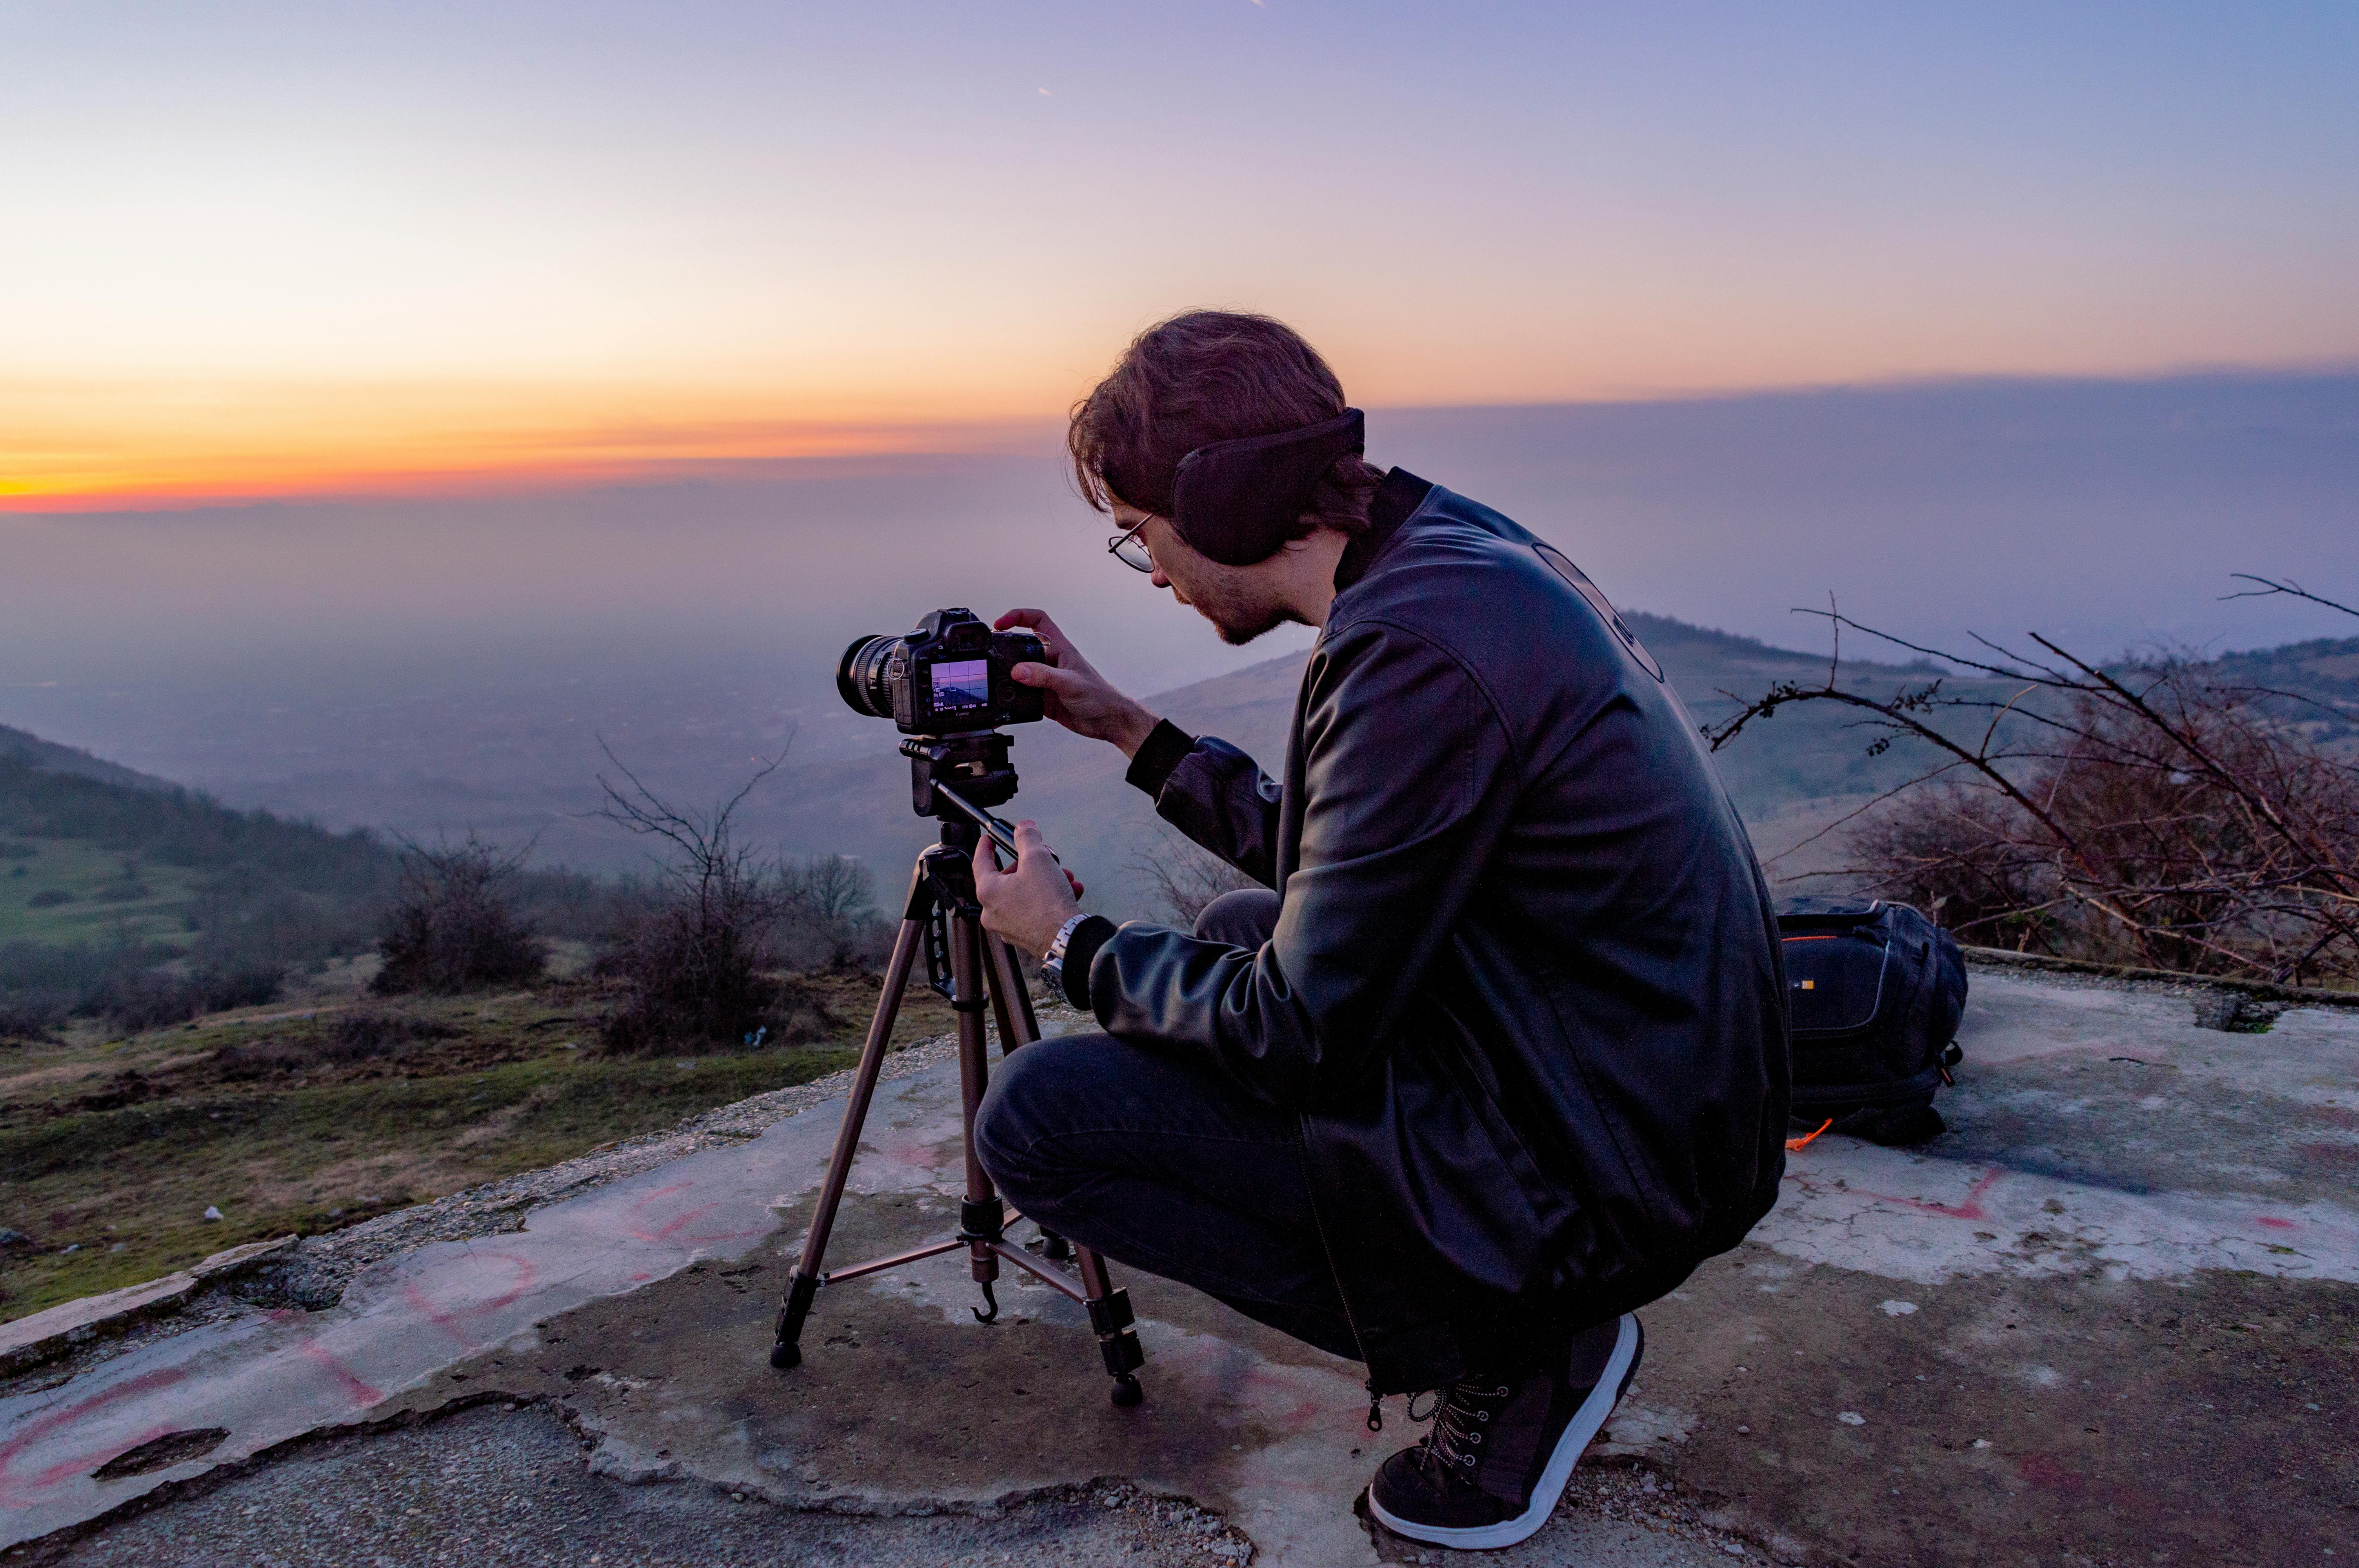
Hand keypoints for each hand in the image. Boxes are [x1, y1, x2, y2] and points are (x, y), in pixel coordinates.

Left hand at [972, 820, 1082, 957]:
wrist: (1068, 938)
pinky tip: (1069, 891)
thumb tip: (1024, 828)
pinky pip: (1035, 911)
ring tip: (1064, 876)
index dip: (985, 846)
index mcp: (988, 892)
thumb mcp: (1037, 858)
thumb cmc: (1047, 903)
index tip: (988, 839)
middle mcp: (993, 912)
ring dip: (1045, 881)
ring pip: (1024, 894)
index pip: (980, 862)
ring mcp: (1008, 927)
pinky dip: (1049, 899)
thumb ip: (1027, 838)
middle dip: (1031, 865)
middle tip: (1045, 857)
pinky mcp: (1025, 936)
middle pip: (1008, 878)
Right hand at [994, 608, 1160, 757]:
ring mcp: (1045, 680)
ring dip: (1007, 676)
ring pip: (1019, 672)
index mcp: (1059, 648)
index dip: (1018, 616)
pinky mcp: (1043, 698)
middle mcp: (1050, 661)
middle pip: (1021, 646)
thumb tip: (1017, 671)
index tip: (1000, 624)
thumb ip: (1043, 676)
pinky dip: (1012, 697)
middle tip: (991, 655)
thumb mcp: (1069, 683)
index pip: (1037, 621)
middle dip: (1005, 649)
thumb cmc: (1099, 695)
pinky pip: (1021, 694)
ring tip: (995, 681)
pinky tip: (1006, 701)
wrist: (1108, 721)